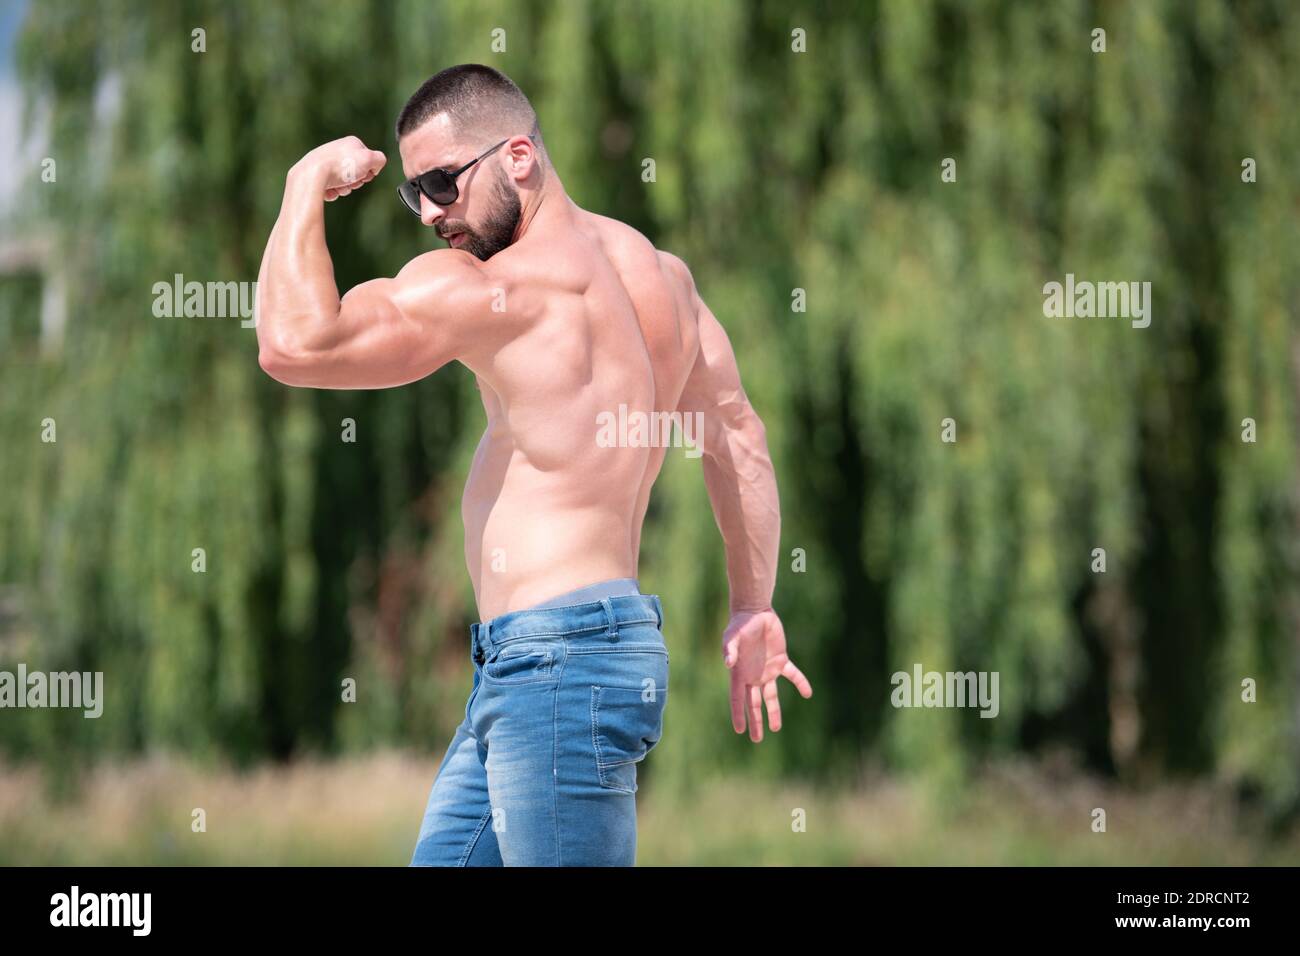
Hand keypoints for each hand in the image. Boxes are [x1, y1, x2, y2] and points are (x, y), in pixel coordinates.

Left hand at [293, 135, 386, 201]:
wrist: (312, 174)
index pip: (369, 161)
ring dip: (344, 189)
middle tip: (350, 182)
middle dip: (355, 182)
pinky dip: (332, 191)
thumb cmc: (341, 166)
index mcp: (351, 143)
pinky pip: (331, 187)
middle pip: (356, 173)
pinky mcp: (316, 174)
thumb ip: (380, 159)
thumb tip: (375, 166)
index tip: (363, 175)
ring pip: (343, 182)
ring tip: (338, 186)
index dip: (369, 172)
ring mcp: (326, 161)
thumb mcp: (369, 158)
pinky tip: (328, 189)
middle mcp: (338, 150)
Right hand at [722, 608, 812, 741]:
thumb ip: (729, 649)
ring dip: (774, 711)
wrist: (754, 611)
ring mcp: (767, 669)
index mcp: (740, 673)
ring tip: (776, 728)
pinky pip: (792, 675)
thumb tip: (729, 664)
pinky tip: (808, 694)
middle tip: (757, 739)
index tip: (739, 730)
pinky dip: (800, 683)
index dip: (738, 714)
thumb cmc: (740, 624)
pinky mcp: (781, 660)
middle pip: (753, 703)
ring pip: (770, 695)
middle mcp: (753, 675)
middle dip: (755, 721)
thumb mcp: (732, 636)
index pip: (738, 699)